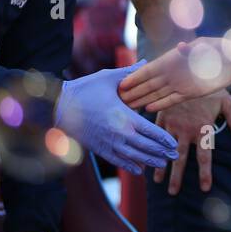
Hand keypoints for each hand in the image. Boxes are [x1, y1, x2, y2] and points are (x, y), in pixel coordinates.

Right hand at [55, 63, 178, 173]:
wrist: (57, 108)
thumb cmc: (84, 90)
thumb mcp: (107, 78)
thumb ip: (129, 73)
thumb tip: (146, 61)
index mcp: (124, 117)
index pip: (150, 131)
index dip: (164, 139)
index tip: (173, 143)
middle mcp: (118, 134)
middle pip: (145, 147)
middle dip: (161, 152)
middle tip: (174, 156)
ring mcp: (108, 143)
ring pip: (133, 156)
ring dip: (149, 161)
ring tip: (161, 163)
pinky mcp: (97, 148)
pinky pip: (117, 160)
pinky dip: (129, 166)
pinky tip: (138, 170)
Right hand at [119, 38, 230, 111]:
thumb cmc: (218, 47)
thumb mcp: (205, 45)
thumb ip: (191, 48)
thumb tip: (180, 47)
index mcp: (172, 60)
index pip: (149, 71)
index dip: (135, 78)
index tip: (120, 84)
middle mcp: (172, 73)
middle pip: (148, 84)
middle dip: (133, 92)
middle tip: (117, 101)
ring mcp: (179, 83)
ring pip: (156, 93)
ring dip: (143, 99)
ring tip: (128, 107)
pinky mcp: (189, 93)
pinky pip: (171, 100)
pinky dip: (161, 104)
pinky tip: (149, 109)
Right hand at [151, 92, 230, 194]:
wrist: (191, 70)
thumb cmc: (212, 88)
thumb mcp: (227, 103)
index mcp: (203, 128)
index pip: (205, 157)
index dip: (205, 174)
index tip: (204, 188)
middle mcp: (187, 130)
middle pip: (181, 159)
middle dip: (177, 177)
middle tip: (173, 193)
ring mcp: (172, 124)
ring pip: (165, 149)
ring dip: (161, 166)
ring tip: (157, 182)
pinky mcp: (162, 117)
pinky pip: (155, 135)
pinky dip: (150, 147)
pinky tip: (145, 157)